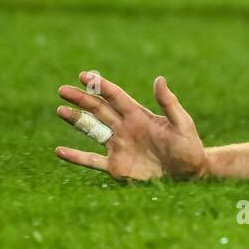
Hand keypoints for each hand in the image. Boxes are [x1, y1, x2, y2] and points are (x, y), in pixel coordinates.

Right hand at [55, 72, 207, 181]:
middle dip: (81, 99)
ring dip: (76, 120)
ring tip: (60, 110)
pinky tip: (59, 151)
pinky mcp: (116, 166)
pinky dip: (75, 157)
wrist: (190, 173)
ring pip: (92, 130)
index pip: (115, 97)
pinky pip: (91, 160)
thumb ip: (168, 103)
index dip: (100, 86)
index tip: (84, 75)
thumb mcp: (182, 123)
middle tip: (62, 90)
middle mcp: (125, 128)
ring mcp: (119, 146)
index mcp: (139, 116)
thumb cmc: (189, 146)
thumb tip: (159, 79)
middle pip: (99, 110)